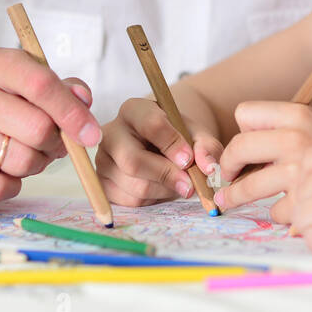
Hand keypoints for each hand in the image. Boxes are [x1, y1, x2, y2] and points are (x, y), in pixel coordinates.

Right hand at [0, 47, 100, 207]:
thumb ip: (66, 90)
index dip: (72, 112)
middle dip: (55, 143)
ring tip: (24, 154)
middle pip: (37, 127)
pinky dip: (12, 185)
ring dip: (35, 164)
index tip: (90, 133)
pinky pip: (0, 187)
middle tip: (51, 145)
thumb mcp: (35, 89)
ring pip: (21, 159)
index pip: (41, 83)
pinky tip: (2, 172)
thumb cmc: (5, 110)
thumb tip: (82, 99)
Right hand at [95, 98, 223, 206]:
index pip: (150, 125)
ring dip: (164, 191)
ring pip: (135, 186)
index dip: (172, 144)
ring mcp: (102, 160)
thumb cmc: (176, 137)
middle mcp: (111, 133)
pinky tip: (160, 188)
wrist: (160, 146)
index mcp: (134, 110)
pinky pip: (129, 201)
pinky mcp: (103, 184)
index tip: (188, 159)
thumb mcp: (195, 134)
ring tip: (177, 182)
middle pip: (133, 161)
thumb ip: (207, 147)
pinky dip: (152, 200)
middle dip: (166, 176)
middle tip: (189, 185)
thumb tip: (208, 167)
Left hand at [213, 101, 311, 220]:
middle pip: (239, 148)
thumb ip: (291, 132)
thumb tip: (248, 148)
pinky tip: (292, 213)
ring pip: (250, 187)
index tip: (245, 148)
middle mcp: (295, 140)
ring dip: (238, 196)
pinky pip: (276, 213)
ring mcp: (299, 175)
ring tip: (228, 202)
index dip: (242, 130)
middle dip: (227, 166)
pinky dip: (281, 215)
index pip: (245, 113)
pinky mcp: (303, 206)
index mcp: (300, 115)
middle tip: (226, 178)